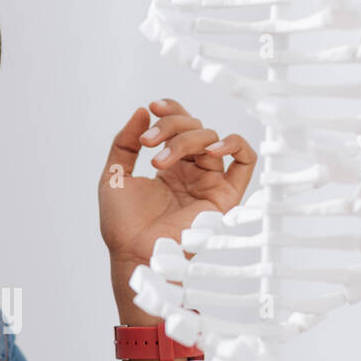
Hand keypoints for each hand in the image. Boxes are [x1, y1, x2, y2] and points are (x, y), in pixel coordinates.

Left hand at [99, 99, 256, 287]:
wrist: (132, 252)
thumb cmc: (122, 224)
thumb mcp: (114, 175)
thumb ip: (124, 142)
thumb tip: (143, 111)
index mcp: (171, 167)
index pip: (181, 126)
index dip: (171, 110)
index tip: (153, 108)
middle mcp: (192, 173)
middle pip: (196, 128)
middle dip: (171, 127)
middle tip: (148, 143)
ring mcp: (209, 183)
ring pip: (212, 139)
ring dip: (185, 140)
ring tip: (159, 160)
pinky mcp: (225, 197)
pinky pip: (245, 161)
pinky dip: (234, 144)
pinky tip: (211, 148)